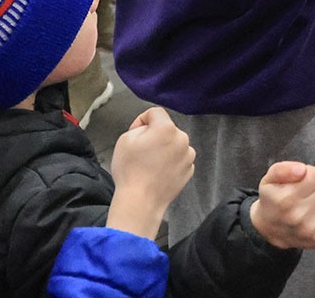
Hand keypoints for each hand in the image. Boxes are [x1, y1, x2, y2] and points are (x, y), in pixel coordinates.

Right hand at [107, 108, 195, 237]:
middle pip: (166, 129)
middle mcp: (182, 139)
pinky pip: (178, 159)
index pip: (155, 112)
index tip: (135, 132)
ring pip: (173, 144)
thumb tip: (147, 129)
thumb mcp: (125, 139)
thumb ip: (139, 127)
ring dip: (163, 149)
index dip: (141, 120)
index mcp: (166, 128)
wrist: (140, 202)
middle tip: (140, 151)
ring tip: (148, 164)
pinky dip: (169, 162)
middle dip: (153, 136)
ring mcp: (187, 155)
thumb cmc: (131, 172)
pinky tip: (157, 172)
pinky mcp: (189, 169)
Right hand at [249, 161, 314, 249]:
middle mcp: (298, 217)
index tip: (302, 181)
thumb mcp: (270, 179)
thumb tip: (301, 170)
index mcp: (285, 200)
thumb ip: (284, 169)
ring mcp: (310, 231)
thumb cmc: (272, 201)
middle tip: (307, 194)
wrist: (269, 229)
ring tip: (312, 204)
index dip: (310, 174)